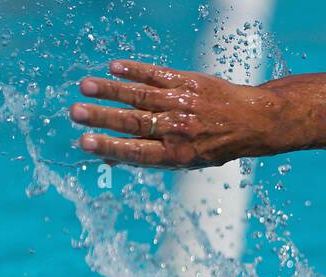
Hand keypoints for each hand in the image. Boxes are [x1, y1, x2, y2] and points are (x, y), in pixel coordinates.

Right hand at [69, 59, 280, 168]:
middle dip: (102, 117)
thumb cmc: (213, 145)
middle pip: (134, 122)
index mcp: (175, 154)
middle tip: (74, 112)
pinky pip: (157, 74)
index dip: (109, 147)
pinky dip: (136, 70)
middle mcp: (177, 128)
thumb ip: (147, 158)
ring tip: (84, 86)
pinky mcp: (187, 82)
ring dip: (111, 90)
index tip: (84, 142)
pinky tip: (114, 66)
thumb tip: (107, 158)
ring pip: (141, 96)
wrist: (250, 121)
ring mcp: (181, 103)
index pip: (136, 151)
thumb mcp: (184, 162)